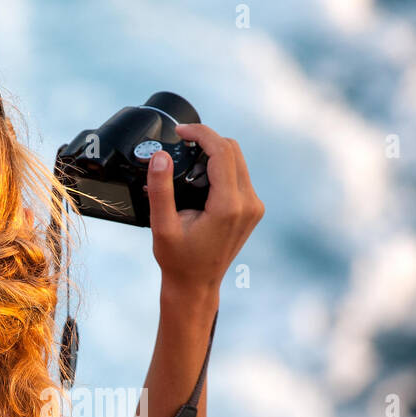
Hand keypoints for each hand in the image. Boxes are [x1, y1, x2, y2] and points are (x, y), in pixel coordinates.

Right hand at [146, 123, 263, 298]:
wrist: (197, 285)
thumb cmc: (178, 260)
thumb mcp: (162, 226)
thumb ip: (161, 190)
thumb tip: (161, 156)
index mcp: (229, 206)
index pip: (222, 151)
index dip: (201, 133)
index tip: (181, 131)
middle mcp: (248, 204)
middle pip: (233, 150)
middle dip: (207, 140)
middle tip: (181, 145)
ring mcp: (254, 207)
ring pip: (238, 160)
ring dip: (214, 153)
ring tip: (188, 162)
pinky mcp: (253, 209)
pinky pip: (240, 174)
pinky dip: (221, 168)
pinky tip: (201, 179)